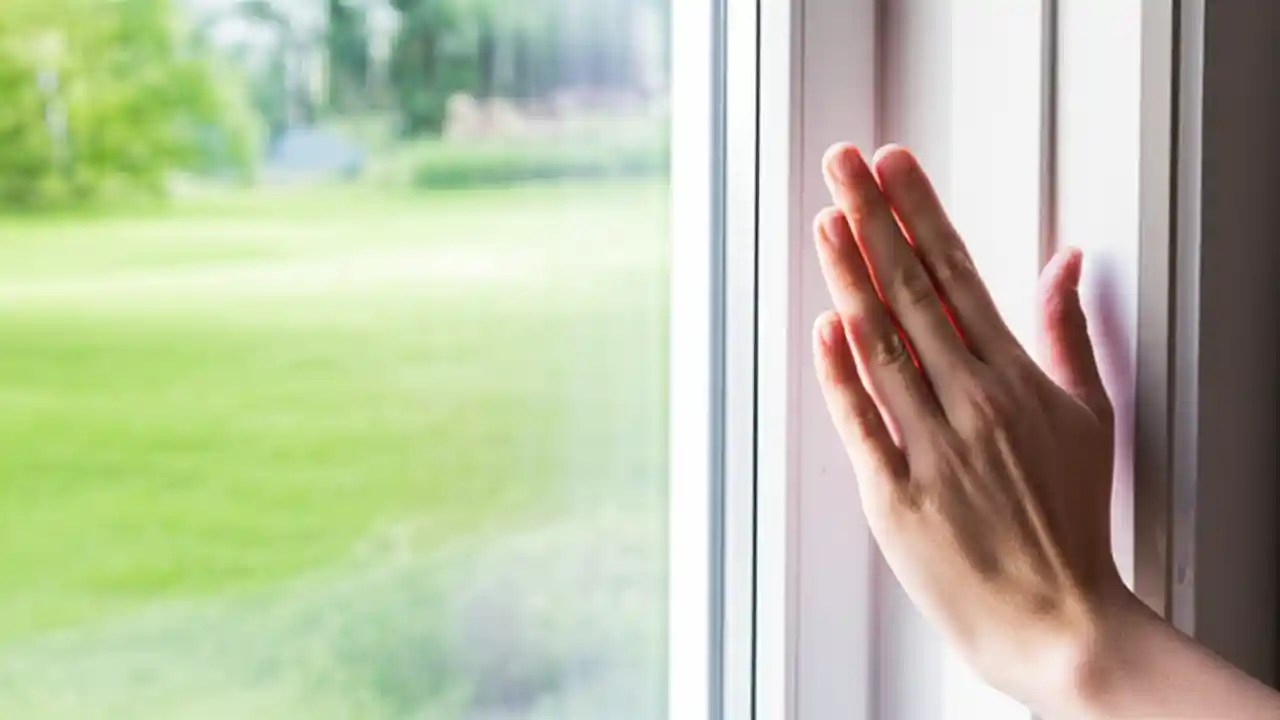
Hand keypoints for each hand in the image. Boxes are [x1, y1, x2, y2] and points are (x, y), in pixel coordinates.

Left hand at [810, 143, 1124, 706]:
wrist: (1057, 619)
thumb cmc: (1070, 517)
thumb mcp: (1090, 415)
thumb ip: (1069, 332)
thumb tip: (1065, 260)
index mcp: (1016, 378)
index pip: (960, 274)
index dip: (921, 214)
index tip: (893, 166)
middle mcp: (971, 402)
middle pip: (913, 293)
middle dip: (874, 220)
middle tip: (842, 163)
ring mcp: (931, 447)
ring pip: (882, 346)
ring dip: (850, 278)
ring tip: (826, 219)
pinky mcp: (896, 495)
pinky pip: (861, 423)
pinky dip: (839, 373)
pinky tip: (823, 324)